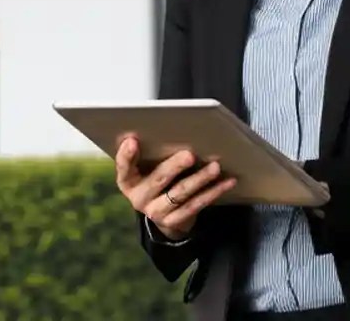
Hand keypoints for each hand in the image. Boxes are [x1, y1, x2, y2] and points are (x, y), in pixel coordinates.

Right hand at [114, 135, 237, 240]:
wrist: (163, 214)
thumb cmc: (156, 180)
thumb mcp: (148, 169)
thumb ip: (152, 154)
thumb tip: (172, 128)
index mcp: (128, 181)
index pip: (124, 167)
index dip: (126, 154)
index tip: (133, 140)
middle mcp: (139, 198)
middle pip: (158, 179)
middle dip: (175, 166)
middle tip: (189, 155)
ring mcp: (156, 212)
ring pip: (180, 193)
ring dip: (200, 179)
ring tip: (215, 167)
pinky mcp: (174, 222)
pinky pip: (196, 205)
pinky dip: (213, 192)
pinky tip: (226, 182)